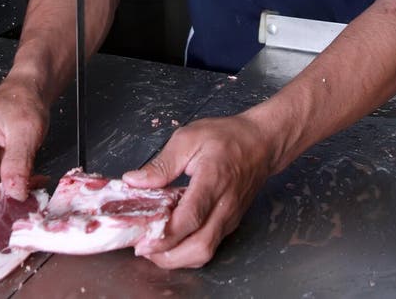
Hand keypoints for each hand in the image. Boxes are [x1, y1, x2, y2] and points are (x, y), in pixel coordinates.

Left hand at [123, 114, 270, 268]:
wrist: (262, 143)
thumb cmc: (226, 137)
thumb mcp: (189, 138)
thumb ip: (162, 163)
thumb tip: (134, 181)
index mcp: (213, 180)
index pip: (191, 217)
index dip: (166, 233)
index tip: (143, 239)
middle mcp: (224, 206)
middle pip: (199, 246)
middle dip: (168, 255)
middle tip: (142, 248)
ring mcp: (229, 218)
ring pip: (205, 252)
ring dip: (177, 258)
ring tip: (153, 247)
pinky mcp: (230, 223)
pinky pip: (209, 246)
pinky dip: (187, 251)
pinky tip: (171, 241)